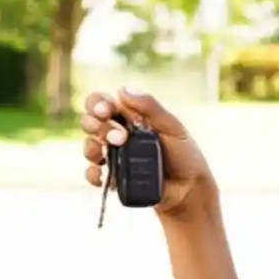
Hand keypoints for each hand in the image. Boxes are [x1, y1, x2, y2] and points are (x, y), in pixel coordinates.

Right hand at [81, 87, 215, 217]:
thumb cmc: (185, 154)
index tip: (105, 112)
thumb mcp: (173, 127)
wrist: (190, 189)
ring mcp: (114, 156)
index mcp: (131, 117)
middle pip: (90, 123)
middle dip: (96, 126)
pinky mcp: (113, 177)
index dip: (97, 104)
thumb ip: (150, 107)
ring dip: (93, 148)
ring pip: (88, 147)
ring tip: (110, 154)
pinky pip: (92, 174)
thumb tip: (123, 90)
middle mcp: (118, 134)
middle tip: (120, 137)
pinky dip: (93, 174)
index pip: (103, 103)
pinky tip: (104, 175)